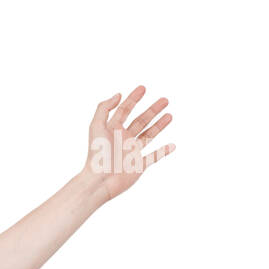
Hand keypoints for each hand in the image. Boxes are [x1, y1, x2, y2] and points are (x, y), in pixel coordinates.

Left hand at [82, 86, 175, 201]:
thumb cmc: (97, 154)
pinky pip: (154, 157)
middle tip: (165, 99)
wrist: (100, 181)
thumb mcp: (96, 126)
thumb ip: (104, 108)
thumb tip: (118, 94)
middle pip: (140, 121)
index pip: (124, 110)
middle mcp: (122, 139)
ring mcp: (131, 152)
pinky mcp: (138, 166)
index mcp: (112, 130)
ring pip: (148, 135)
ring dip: (159, 125)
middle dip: (152, 110)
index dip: (133, 99)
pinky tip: (173, 145)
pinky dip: (163, 152)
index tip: (143, 88)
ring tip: (169, 115)